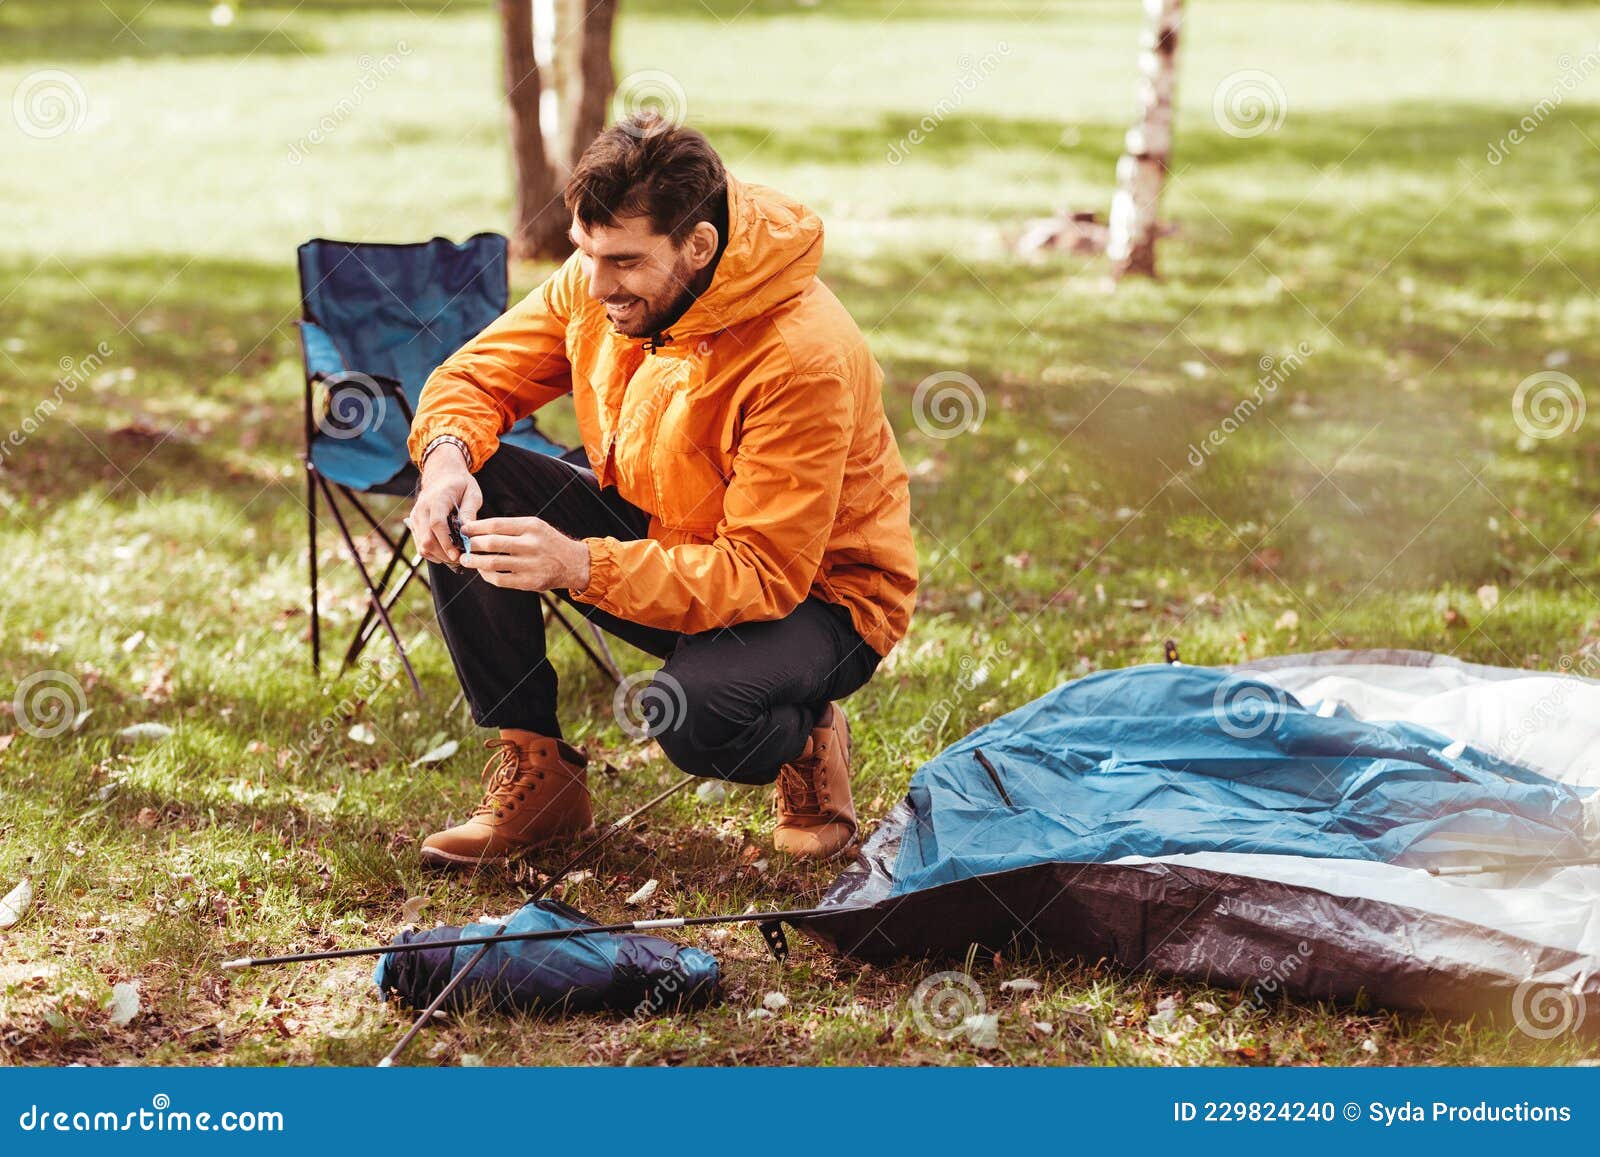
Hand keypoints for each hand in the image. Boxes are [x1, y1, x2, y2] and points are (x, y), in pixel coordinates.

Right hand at [407, 443, 480, 565]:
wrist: (442, 474)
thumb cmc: (460, 484)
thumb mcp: (472, 493)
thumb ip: (469, 512)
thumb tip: (468, 532)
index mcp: (437, 499)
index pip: (437, 524)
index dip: (446, 542)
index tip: (457, 555)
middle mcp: (422, 509)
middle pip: (427, 539)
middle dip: (444, 554)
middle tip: (461, 559)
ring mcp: (416, 517)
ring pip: (422, 546)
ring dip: (439, 556)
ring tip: (455, 556)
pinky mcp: (415, 524)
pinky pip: (420, 545)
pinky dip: (433, 553)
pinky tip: (446, 552)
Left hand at [459, 516, 591, 592]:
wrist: (574, 563)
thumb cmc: (548, 542)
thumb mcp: (535, 526)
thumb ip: (510, 527)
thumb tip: (478, 530)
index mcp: (531, 526)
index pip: (495, 525)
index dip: (475, 527)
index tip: (463, 529)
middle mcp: (531, 544)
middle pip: (492, 543)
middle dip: (472, 544)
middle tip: (463, 545)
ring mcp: (530, 564)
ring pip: (493, 563)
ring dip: (475, 561)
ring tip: (466, 559)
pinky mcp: (530, 582)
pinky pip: (500, 580)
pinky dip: (487, 575)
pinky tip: (482, 571)